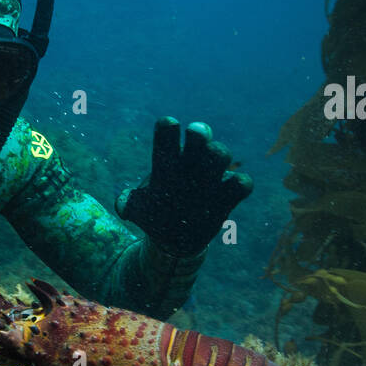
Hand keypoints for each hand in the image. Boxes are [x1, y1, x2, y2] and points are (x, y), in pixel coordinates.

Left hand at [116, 117, 252, 256]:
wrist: (173, 237)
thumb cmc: (153, 215)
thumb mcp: (136, 211)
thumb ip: (127, 204)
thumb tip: (122, 205)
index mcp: (167, 161)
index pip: (167, 132)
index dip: (168, 128)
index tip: (168, 127)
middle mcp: (190, 164)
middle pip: (200, 134)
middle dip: (199, 132)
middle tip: (195, 136)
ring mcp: (210, 178)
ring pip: (222, 153)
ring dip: (218, 156)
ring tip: (207, 175)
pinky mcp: (227, 197)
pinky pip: (242, 183)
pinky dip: (239, 184)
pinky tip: (226, 194)